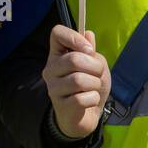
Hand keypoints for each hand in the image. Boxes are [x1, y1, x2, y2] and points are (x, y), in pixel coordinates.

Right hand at [42, 25, 111, 139]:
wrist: (87, 114)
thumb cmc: (91, 86)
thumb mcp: (96, 66)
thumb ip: (92, 52)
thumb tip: (88, 34)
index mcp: (58, 55)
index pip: (57, 33)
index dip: (75, 37)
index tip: (89, 49)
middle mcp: (51, 69)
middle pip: (74, 59)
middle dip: (95, 67)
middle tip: (97, 75)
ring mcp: (53, 88)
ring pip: (79, 80)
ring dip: (95, 84)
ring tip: (92, 89)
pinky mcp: (60, 105)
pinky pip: (83, 98)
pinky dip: (93, 99)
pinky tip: (89, 101)